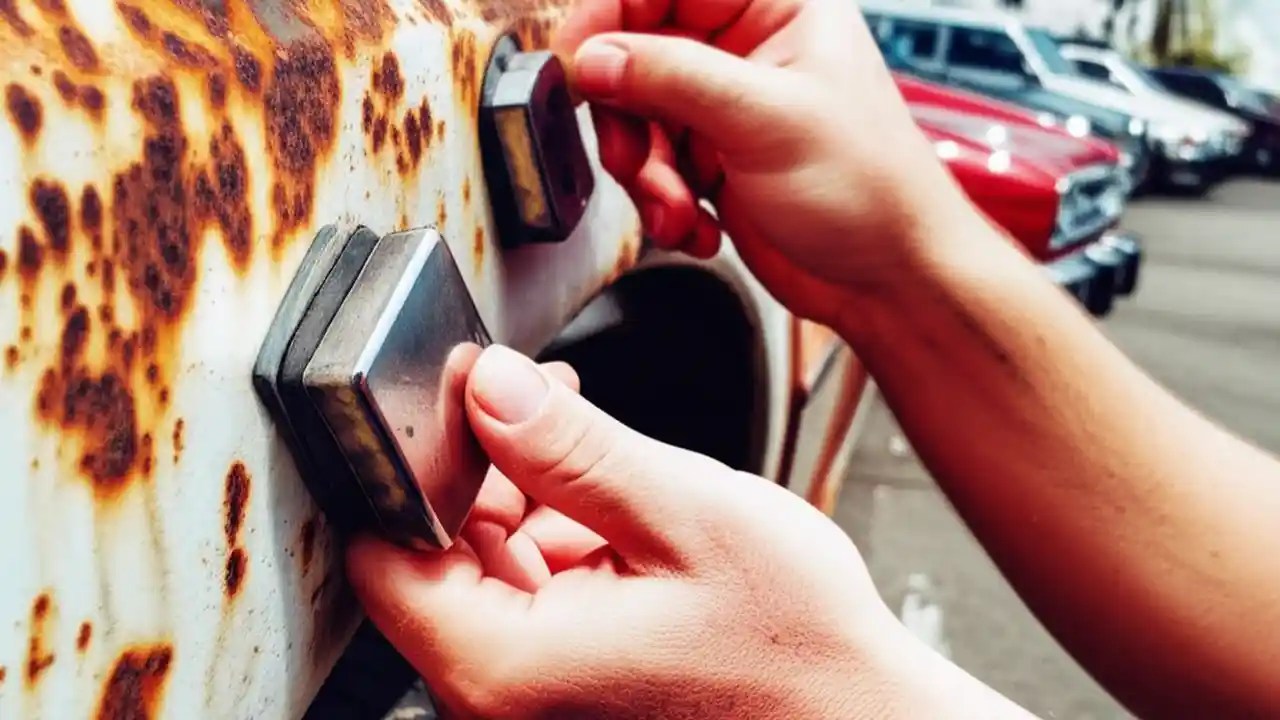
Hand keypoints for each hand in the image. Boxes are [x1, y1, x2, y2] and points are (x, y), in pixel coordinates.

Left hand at [346, 345, 915, 718]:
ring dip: (528, 492)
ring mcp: (534, 694)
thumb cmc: (797, 650)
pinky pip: (531, 591)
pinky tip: (608, 498)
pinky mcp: (566, 682)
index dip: (411, 462)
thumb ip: (573, 450)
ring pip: (485, 564)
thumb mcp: (687, 518)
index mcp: (507, 666)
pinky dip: (559, 532)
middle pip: (434, 552)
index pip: (385, 553)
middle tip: (536, 399)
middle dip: (483, 465)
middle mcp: (503, 695)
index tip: (454, 398)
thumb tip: (489, 388)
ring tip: (590, 445)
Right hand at [555, 0, 986, 326]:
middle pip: (637, 51)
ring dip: (644, 172)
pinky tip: (697, 225)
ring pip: (635, 115)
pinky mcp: (712, 160)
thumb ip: (671, 78)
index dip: (612, 14)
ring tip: (676, 206)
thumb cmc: (870, 190)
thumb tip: (594, 56)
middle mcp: (745, 49)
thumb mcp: (765, 121)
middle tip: (633, 156)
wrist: (889, 282)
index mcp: (775, 7)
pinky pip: (651, 165)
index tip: (582, 60)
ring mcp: (725, 107)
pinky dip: (660, 201)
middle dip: (627, 115)